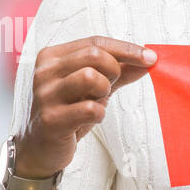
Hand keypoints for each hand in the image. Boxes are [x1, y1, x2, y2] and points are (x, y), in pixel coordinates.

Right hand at [13, 35, 156, 180]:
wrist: (39, 148)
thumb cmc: (67, 112)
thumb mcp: (91, 88)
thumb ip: (118, 72)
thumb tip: (148, 60)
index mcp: (52, 57)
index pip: (95, 42)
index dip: (126, 49)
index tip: (150, 57)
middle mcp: (44, 72)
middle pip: (94, 55)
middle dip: (114, 70)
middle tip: (110, 86)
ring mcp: (45, 95)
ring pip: (90, 77)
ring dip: (103, 91)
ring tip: (97, 101)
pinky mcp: (51, 119)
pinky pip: (90, 109)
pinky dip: (99, 114)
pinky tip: (90, 119)